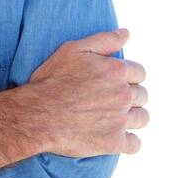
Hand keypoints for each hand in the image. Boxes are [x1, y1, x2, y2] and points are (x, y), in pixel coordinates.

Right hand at [23, 27, 146, 157]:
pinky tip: (115, 137)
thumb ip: (104, 40)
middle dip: (130, 96)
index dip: (127, 76)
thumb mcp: (73, 50)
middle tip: (110, 100)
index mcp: (117, 71)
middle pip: (142, 95)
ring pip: (142, 118)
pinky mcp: (114, 143)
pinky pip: (135, 144)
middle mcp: (124, 94)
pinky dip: (128, 142)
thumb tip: (127, 33)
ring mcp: (120, 120)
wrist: (36, 115)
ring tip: (114, 118)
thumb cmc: (52, 80)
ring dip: (132, 117)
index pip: (139, 72)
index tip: (113, 82)